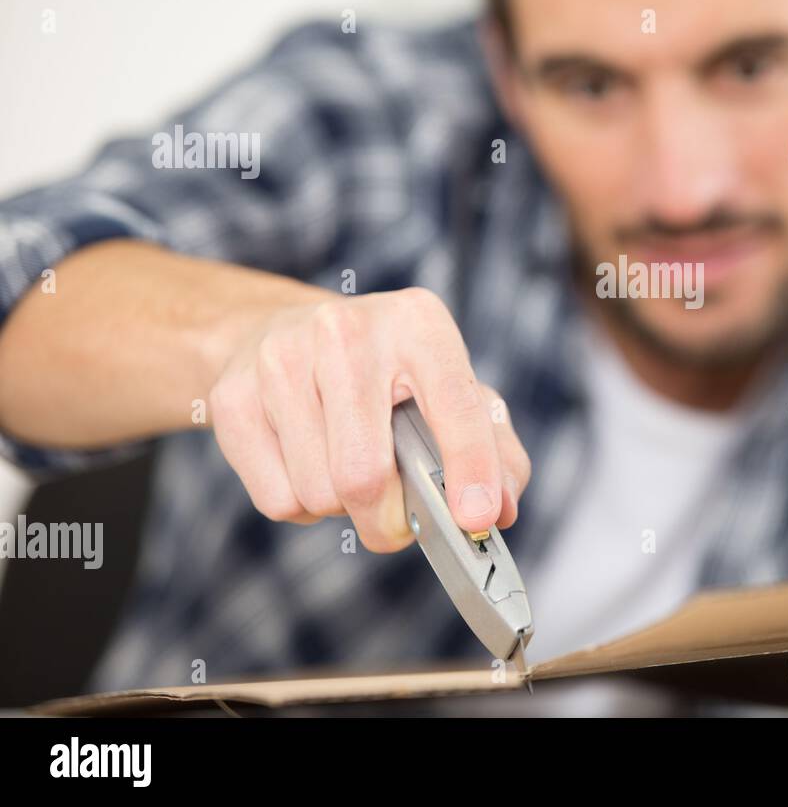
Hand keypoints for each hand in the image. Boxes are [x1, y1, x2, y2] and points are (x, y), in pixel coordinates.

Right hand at [207, 287, 530, 551]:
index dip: (469, 470)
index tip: (475, 519)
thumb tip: (497, 510)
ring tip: (348, 464)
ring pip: (319, 494)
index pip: (454, 408)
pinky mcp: (234, 396)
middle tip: (397, 518)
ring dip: (342, 507)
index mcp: (419, 324)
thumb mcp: (453, 391)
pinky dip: (302, 505)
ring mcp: (281, 360)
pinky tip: (309, 463)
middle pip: (364, 475)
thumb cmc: (387, 373)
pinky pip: (277, 500)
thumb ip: (495, 451)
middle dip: (388, 518)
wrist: (284, 329)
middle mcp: (346, 331)